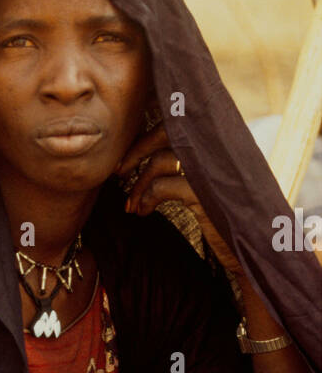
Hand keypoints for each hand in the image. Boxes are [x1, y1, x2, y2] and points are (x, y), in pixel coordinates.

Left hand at [116, 122, 241, 272]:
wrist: (253, 249)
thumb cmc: (229, 219)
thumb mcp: (207, 188)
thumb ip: (188, 168)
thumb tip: (151, 160)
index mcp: (217, 144)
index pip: (177, 123)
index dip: (149, 137)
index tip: (129, 157)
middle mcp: (215, 150)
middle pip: (165, 133)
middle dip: (136, 152)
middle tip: (119, 172)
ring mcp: (210, 169)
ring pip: (159, 162)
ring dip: (139, 184)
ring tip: (131, 205)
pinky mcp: (202, 192)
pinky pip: (162, 186)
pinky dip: (146, 198)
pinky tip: (142, 212)